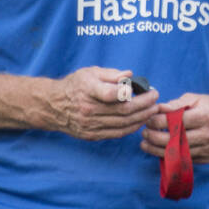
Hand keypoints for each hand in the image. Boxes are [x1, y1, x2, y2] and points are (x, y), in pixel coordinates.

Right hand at [42, 67, 158, 139]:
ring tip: (153, 110)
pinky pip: (117, 133)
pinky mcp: (91, 135)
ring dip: (142, 117)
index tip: (143, 89)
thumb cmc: (75, 85)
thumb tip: (130, 75)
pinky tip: (140, 120)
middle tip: (156, 98)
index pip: (110, 94)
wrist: (53, 106)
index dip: (129, 93)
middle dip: (144, 105)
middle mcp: (88, 109)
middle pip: (123, 111)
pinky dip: (131, 127)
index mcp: (87, 90)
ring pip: (123, 124)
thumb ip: (111, 74)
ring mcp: (90, 125)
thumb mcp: (90, 72)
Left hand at [140, 93, 208, 163]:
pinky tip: (160, 150)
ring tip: (146, 144)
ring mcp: (208, 149)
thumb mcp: (195, 98)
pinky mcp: (208, 158)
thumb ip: (175, 105)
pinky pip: (185, 160)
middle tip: (144, 133)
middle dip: (154, 137)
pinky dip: (170, 156)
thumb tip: (156, 109)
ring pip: (178, 154)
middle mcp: (208, 134)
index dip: (157, 122)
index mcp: (205, 116)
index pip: (175, 122)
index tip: (148, 120)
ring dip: (157, 150)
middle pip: (175, 140)